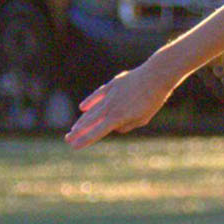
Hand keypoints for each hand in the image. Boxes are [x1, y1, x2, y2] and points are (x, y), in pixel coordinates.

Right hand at [64, 63, 178, 148]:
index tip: (74, 147)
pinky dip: (90, 101)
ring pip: (92, 110)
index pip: (96, 132)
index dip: (84, 140)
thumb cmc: (152, 100)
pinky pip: (98, 95)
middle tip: (68, 140)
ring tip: (74, 129)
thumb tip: (115, 128)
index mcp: (118, 117)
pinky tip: (82, 107)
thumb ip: (127, 126)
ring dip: (82, 120)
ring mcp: (110, 94)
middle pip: (90, 122)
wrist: (155, 76)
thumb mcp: (142, 119)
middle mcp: (110, 107)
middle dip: (78, 132)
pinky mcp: (112, 84)